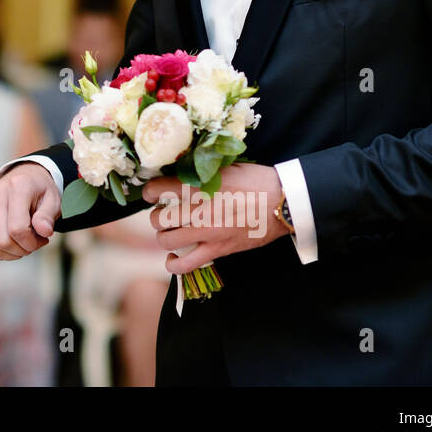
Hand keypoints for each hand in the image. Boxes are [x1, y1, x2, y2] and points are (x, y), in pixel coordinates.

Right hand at [0, 162, 59, 260]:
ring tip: (23, 244)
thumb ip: (48, 217)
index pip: (18, 229)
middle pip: (2, 241)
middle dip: (21, 250)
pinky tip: (11, 243)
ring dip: (9, 254)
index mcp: (16, 187)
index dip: (32, 243)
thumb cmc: (40, 191)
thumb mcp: (53, 201)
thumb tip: (44, 232)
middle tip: (33, 244)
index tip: (43, 240)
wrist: (25, 178)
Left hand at [141, 163, 286, 275]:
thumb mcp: (224, 167)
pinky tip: (172, 257)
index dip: (149, 193)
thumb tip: (178, 170)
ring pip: (166, 240)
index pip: (156, 190)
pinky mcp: (218, 250)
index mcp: (198, 185)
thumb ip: (200, 170)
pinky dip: (173, 264)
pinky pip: (185, 264)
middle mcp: (198, 210)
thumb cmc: (255, 180)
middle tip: (165, 214)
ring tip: (171, 231)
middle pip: (158, 218)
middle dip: (157, 216)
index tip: (152, 195)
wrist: (282, 202)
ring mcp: (207, 233)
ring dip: (164, 236)